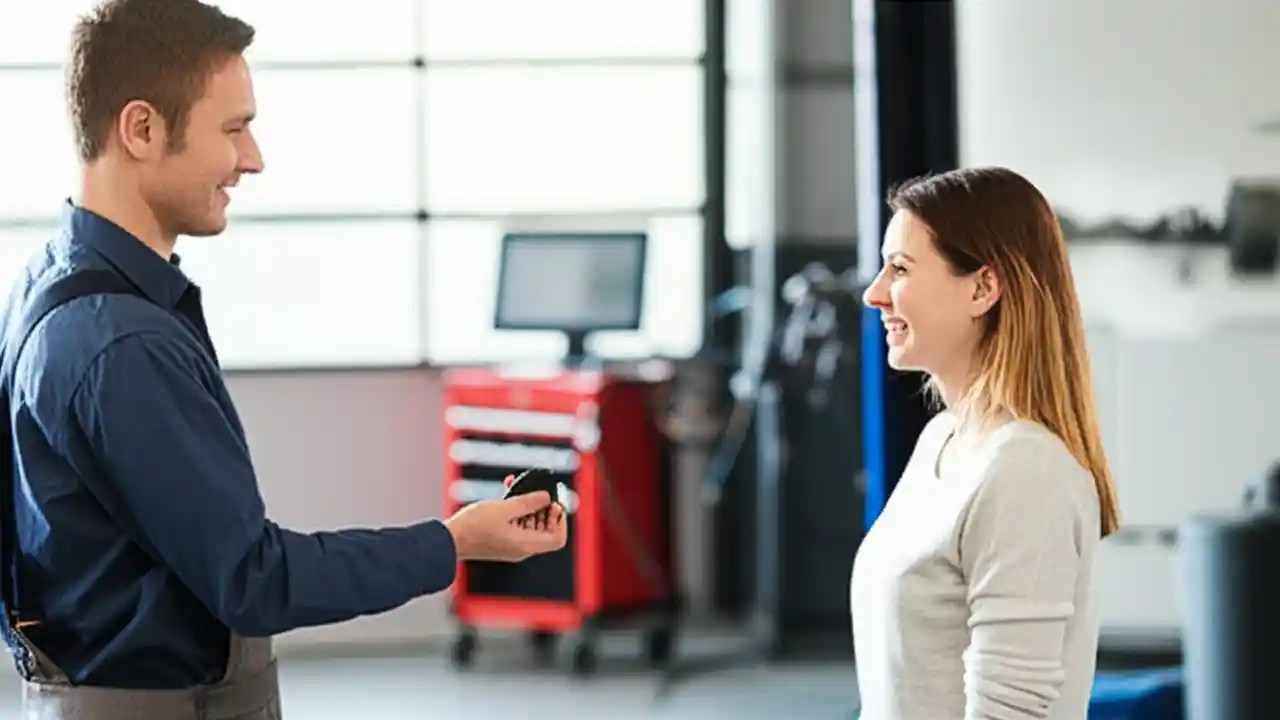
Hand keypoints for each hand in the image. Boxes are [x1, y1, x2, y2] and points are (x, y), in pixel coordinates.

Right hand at [443, 491, 566, 561]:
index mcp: (526, 545)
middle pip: (546, 532)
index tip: (553, 503)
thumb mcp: (504, 508)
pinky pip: (517, 527)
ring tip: (519, 489)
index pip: (558, 538)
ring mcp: (512, 547)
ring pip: (531, 527)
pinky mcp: (502, 542)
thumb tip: (546, 497)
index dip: (561, 520)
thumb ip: (529, 502)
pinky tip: (508, 495)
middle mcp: (522, 549)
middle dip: (544, 510)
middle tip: (538, 494)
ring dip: (529, 507)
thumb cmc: (473, 527)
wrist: (449, 541)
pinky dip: (517, 512)